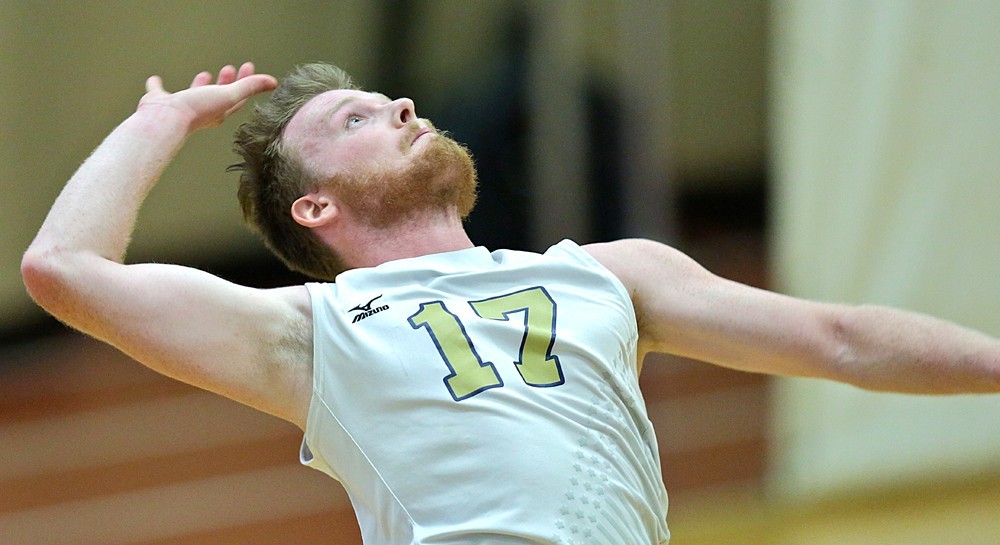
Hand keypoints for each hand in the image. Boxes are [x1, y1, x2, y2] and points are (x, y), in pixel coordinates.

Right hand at [138, 62, 277, 132]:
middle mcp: (201, 111)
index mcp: (218, 111)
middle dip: (226, 81)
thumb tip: (273, 81)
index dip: (246, 80)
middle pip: (218, 95)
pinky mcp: (159, 102)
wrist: (165, 120)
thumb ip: (250, 87)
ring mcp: (179, 107)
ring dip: (201, 85)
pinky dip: (156, 85)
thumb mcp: (229, 95)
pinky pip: (158, 92)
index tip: (248, 65)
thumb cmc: (197, 110)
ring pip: (193, 94)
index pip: (238, 95)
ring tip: (205, 74)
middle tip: (230, 68)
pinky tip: (155, 80)